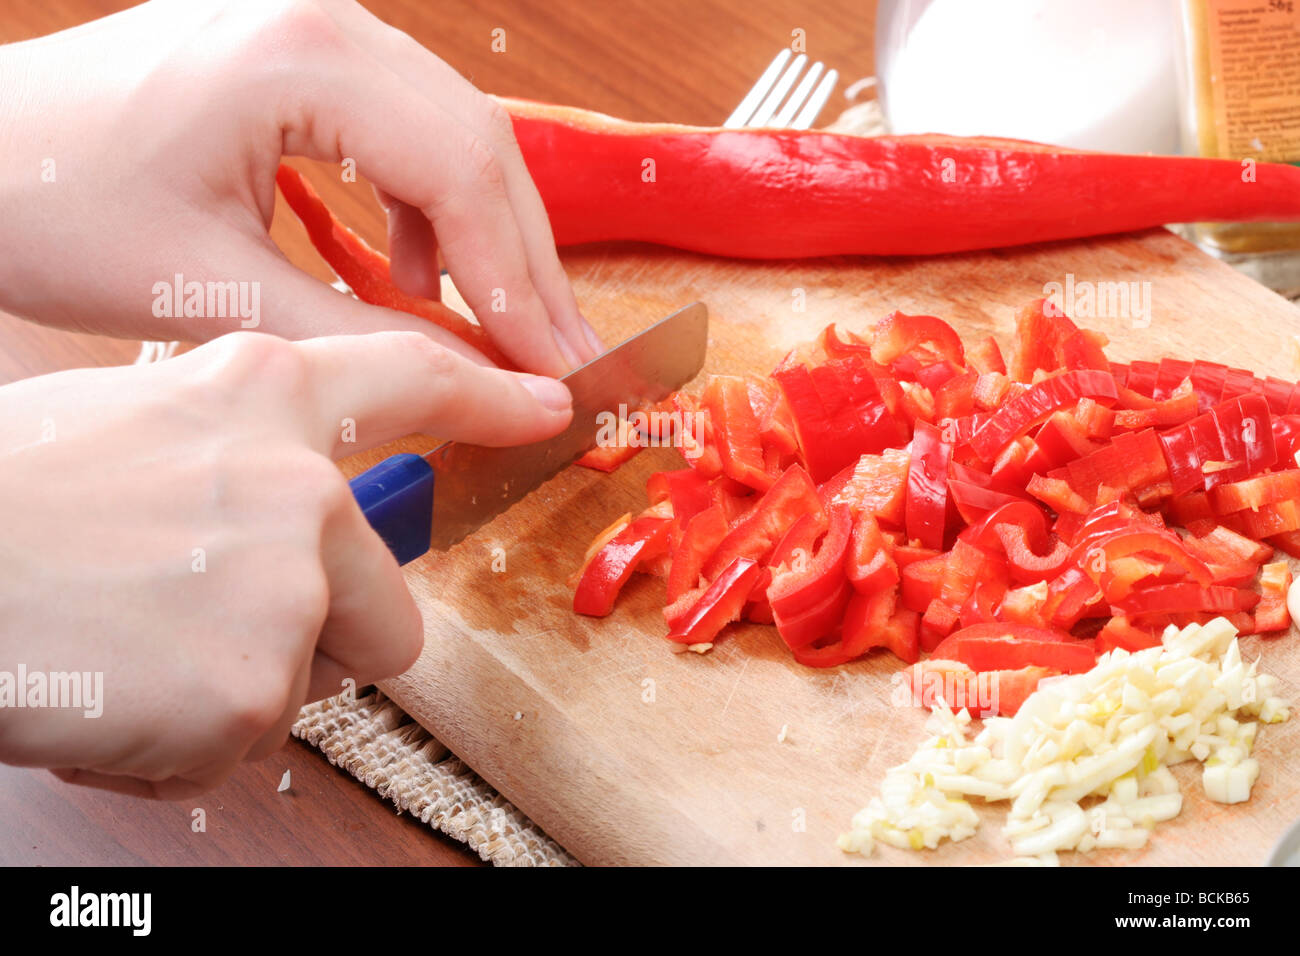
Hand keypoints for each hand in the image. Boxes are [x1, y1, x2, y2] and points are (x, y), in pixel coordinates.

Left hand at [0, 0, 600, 376]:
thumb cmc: (48, 209)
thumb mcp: (211, 293)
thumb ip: (367, 341)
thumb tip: (495, 392)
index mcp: (300, 55)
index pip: (463, 174)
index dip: (522, 286)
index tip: (562, 373)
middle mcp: (323, 20)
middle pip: (479, 146)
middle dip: (527, 267)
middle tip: (569, 363)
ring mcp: (311, 27)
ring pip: (453, 136)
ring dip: (487, 242)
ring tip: (508, 334)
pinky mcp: (295, 56)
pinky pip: (403, 132)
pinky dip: (428, 213)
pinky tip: (415, 276)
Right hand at [0, 330, 572, 796]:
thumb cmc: (10, 497)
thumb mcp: (136, 420)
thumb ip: (243, 449)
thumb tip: (306, 507)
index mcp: (263, 396)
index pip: (413, 380)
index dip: (489, 398)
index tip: (551, 407)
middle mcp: (300, 486)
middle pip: (391, 610)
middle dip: (323, 639)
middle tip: (210, 627)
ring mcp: (286, 588)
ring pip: (321, 680)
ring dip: (246, 687)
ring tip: (142, 652)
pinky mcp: (252, 688)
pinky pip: (246, 740)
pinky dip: (184, 739)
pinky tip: (118, 694)